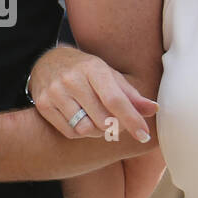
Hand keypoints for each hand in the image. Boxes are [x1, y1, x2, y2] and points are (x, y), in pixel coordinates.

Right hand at [29, 45, 157, 141]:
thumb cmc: (86, 71)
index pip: (115, 100)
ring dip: (96, 131)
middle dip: (114, 127)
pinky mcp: (43, 104)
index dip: (132, 120)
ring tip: (96, 120)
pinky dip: (80, 132)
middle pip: (102, 119)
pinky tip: (80, 119)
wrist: (48, 62)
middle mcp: (72, 78)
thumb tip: (153, 109)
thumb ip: (131, 95)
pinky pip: (70, 132)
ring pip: (85, 129)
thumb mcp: (110, 75)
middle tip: (115, 123)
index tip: (144, 136)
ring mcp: (55, 91)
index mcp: (93, 68)